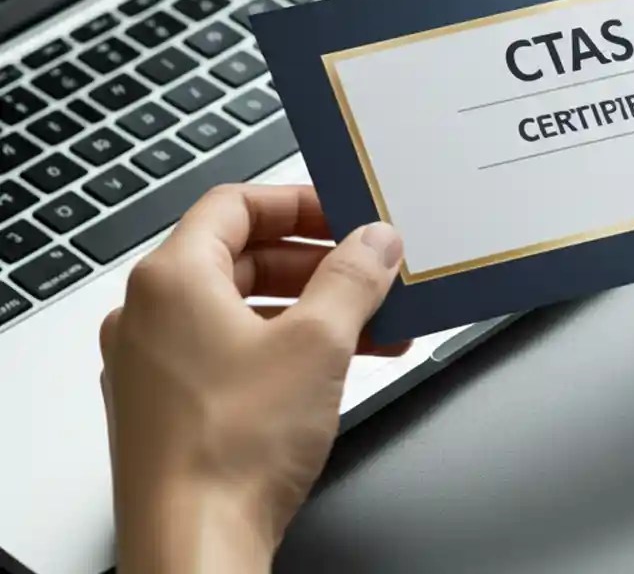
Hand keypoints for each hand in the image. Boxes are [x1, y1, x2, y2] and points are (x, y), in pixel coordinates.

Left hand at [99, 184, 407, 572]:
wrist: (196, 544)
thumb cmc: (230, 451)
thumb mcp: (318, 344)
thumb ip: (353, 279)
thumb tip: (374, 242)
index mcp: (171, 280)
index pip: (236, 205)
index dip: (300, 203)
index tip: (346, 216)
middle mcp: (150, 315)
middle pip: (242, 258)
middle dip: (318, 265)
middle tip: (369, 272)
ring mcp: (155, 364)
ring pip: (243, 311)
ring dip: (312, 312)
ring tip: (372, 328)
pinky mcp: (171, 408)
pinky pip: (234, 354)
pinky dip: (286, 351)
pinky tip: (338, 370)